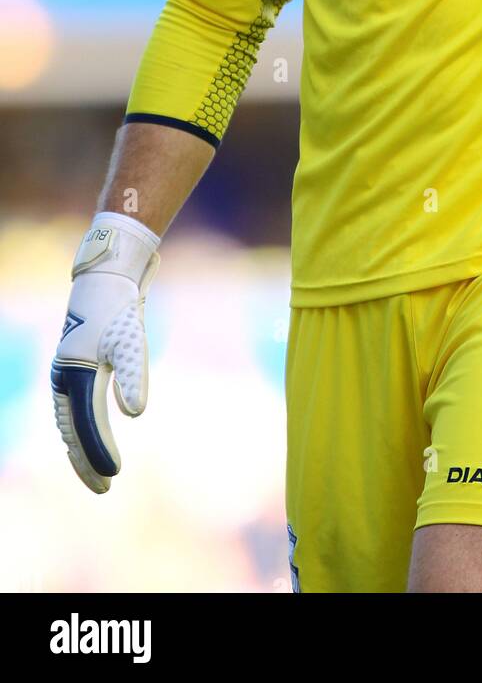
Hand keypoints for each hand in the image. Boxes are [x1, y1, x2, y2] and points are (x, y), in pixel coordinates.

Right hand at [51, 213, 160, 492]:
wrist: (108, 273)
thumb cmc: (118, 307)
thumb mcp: (131, 341)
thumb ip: (132, 376)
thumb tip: (134, 414)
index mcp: (74, 376)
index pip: (86, 426)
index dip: (98, 453)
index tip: (113, 477)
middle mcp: (66, 377)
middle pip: (71, 430)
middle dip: (85, 460)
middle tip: (103, 489)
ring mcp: (70, 370)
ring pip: (69, 420)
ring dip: (81, 447)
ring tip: (97, 470)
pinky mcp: (80, 363)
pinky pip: (73, 406)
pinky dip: (79, 426)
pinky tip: (90, 433)